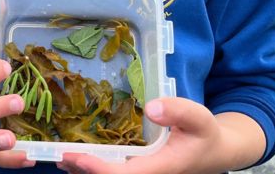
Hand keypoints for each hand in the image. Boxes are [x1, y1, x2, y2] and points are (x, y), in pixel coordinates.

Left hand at [58, 99, 262, 173]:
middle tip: (60, 156)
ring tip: (61, 157)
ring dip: (85, 172)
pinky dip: (94, 167)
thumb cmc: (205, 134)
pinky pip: (115, 173)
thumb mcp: (199, 118)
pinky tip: (78, 158)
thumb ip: (178, 110)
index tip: (78, 156)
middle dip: (84, 171)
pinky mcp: (140, 171)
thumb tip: (151, 107)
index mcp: (159, 168)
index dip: (98, 169)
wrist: (214, 152)